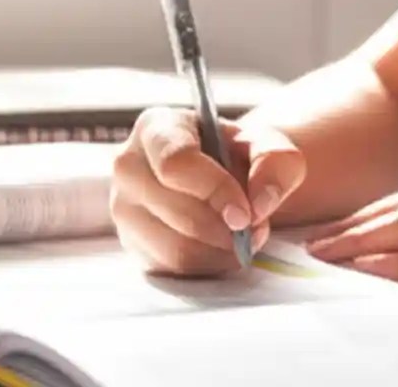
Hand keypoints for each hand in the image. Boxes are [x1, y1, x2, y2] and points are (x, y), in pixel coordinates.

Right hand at [110, 107, 305, 276]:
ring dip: (220, 250)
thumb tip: (259, 204)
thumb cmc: (238, 154)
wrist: (223, 175)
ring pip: (173, 245)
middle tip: (257, 227)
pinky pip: (172, 268)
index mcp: (156, 128)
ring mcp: (123, 208)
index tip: (246, 213)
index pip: (175, 163)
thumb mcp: (267, 144)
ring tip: (244, 236)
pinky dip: (208, 265)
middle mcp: (128, 166)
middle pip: (175, 210)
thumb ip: (274, 162)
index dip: (214, 191)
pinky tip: (224, 247)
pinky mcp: (132, 244)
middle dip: (224, 227)